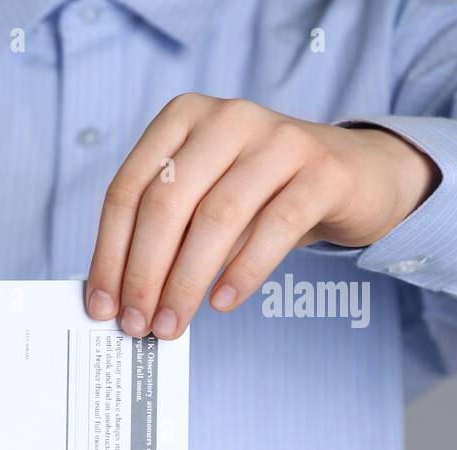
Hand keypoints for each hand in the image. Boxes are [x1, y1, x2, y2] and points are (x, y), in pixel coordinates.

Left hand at [85, 93, 438, 338]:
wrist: (355, 175)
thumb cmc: (261, 194)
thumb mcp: (203, 199)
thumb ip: (164, 234)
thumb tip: (119, 298)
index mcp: (182, 118)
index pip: (127, 191)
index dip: (109, 254)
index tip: (101, 306)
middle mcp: (227, 118)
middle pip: (166, 204)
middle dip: (144, 273)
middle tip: (137, 323)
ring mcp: (279, 138)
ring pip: (217, 217)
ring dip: (186, 281)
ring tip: (172, 324)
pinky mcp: (323, 170)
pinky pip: (275, 226)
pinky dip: (244, 271)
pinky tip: (222, 302)